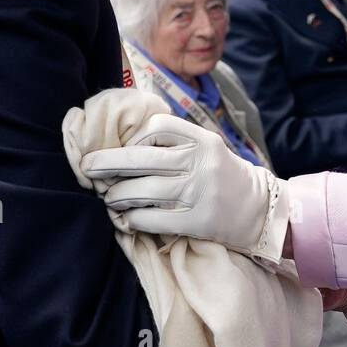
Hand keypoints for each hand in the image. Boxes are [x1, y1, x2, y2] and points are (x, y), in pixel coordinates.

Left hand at [81, 113, 287, 266]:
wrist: (260, 210)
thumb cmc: (223, 176)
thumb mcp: (207, 149)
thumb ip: (176, 143)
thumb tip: (126, 144)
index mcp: (202, 140)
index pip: (158, 126)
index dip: (134, 137)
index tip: (123, 148)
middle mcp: (200, 162)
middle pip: (141, 158)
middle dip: (107, 163)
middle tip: (87, 167)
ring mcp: (198, 192)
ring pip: (142, 190)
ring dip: (117, 195)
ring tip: (109, 198)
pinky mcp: (197, 221)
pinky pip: (152, 219)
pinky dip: (133, 219)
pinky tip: (128, 219)